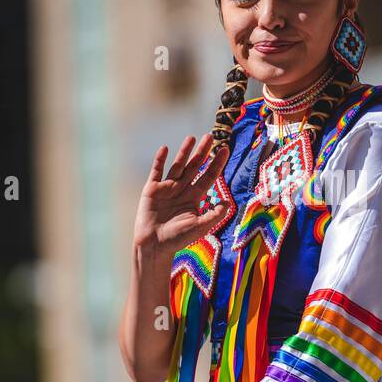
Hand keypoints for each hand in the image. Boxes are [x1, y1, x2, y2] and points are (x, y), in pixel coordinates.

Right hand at [133, 135, 230, 257]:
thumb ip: (213, 215)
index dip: (217, 163)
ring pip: (178, 165)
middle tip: (210, 136)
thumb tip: (228, 203)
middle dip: (203, 152)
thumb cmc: (177, 239)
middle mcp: (182, 189)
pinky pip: (157, 171)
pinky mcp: (152, 190)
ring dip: (184, 152)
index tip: (225, 149)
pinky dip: (160, 160)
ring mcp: (167, 188)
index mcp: (194, 197)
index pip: (209, 176)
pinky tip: (165, 149)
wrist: (154, 245)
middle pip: (195, 166)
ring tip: (192, 138)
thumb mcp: (199, 227)